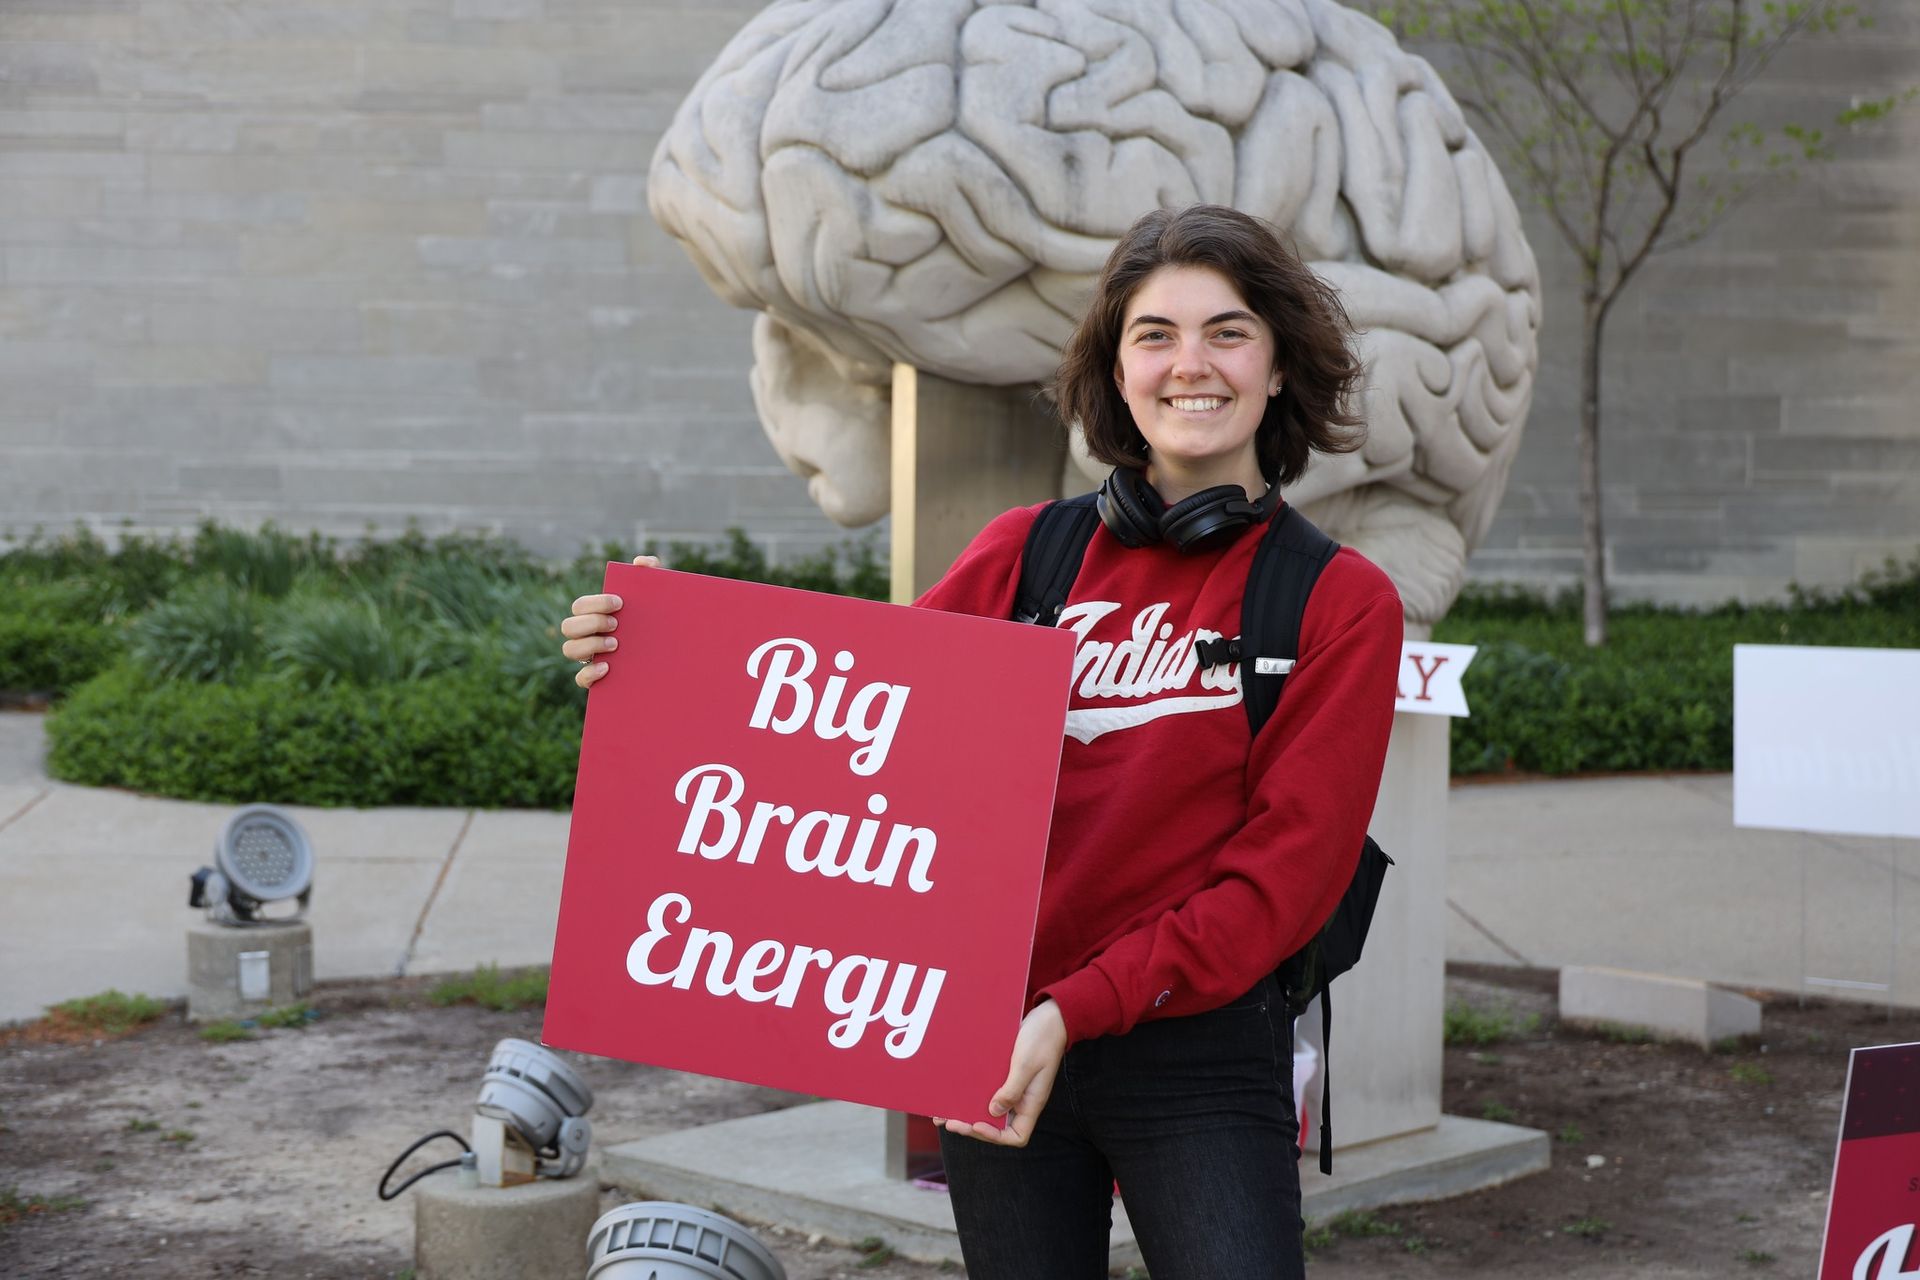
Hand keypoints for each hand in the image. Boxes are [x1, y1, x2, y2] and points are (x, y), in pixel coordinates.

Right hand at [560, 555, 658, 688]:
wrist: (673, 651)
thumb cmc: (659, 619)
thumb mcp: (660, 596)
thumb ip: (653, 574)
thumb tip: (640, 562)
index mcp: (596, 614)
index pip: (580, 606)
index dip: (595, 603)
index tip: (620, 603)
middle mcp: (587, 635)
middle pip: (568, 626)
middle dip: (591, 623)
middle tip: (617, 624)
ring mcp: (589, 657)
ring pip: (569, 650)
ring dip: (589, 645)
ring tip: (616, 644)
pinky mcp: (596, 678)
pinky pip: (581, 679)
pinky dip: (590, 673)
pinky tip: (607, 668)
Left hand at [933, 1000, 1066, 1148]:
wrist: (1050, 1017)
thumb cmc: (1042, 1039)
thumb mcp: (1026, 1065)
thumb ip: (1012, 1090)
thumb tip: (993, 1112)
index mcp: (1031, 1103)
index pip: (1016, 1136)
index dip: (995, 1136)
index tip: (977, 1125)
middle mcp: (1022, 1100)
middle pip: (998, 1126)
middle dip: (973, 1127)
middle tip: (951, 1122)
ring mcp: (1014, 1088)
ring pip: (990, 1110)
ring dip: (969, 1113)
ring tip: (945, 1115)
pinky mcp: (1006, 1076)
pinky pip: (988, 1092)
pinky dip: (973, 1095)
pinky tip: (957, 1092)